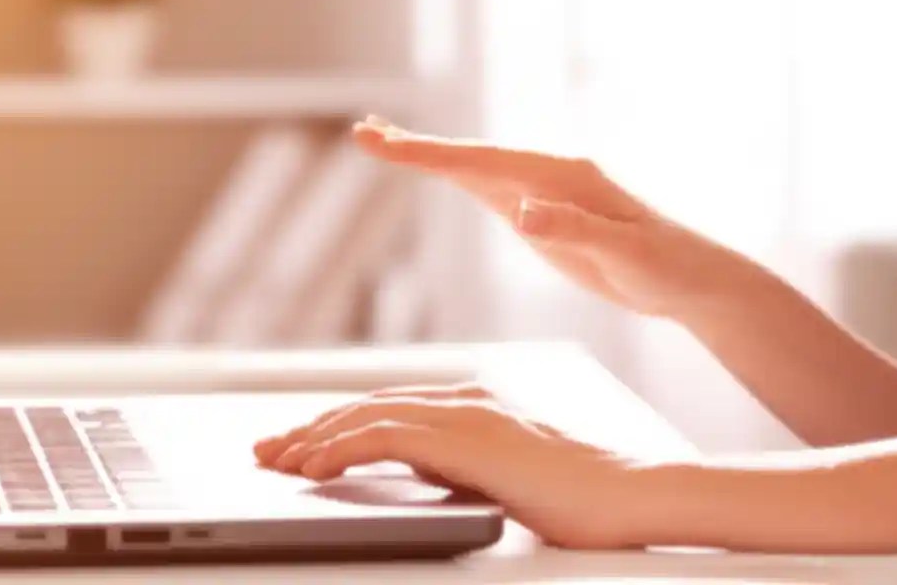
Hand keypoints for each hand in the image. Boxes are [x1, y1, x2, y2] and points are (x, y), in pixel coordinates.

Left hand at [253, 385, 639, 548]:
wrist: (629, 495)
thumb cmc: (576, 497)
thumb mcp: (500, 477)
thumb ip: (457, 467)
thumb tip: (413, 476)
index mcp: (469, 405)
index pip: (384, 410)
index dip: (334, 427)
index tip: (296, 447)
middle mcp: (461, 399)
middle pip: (365, 408)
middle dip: (310, 430)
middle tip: (267, 451)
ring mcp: (465, 414)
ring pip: (367, 417)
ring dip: (315, 439)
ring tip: (278, 462)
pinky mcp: (468, 437)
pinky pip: (387, 437)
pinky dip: (344, 449)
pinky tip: (316, 469)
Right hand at [352, 117, 754, 318]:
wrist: (694, 279)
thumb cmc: (664, 265)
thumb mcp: (622, 252)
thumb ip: (573, 227)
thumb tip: (521, 210)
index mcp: (561, 176)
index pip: (482, 162)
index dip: (429, 154)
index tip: (385, 143)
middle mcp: (547, 175)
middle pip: (469, 157)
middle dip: (417, 147)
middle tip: (364, 133)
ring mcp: (544, 193)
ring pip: (476, 170)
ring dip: (431, 157)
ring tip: (385, 143)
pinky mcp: (545, 215)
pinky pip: (490, 190)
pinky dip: (457, 177)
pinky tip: (442, 172)